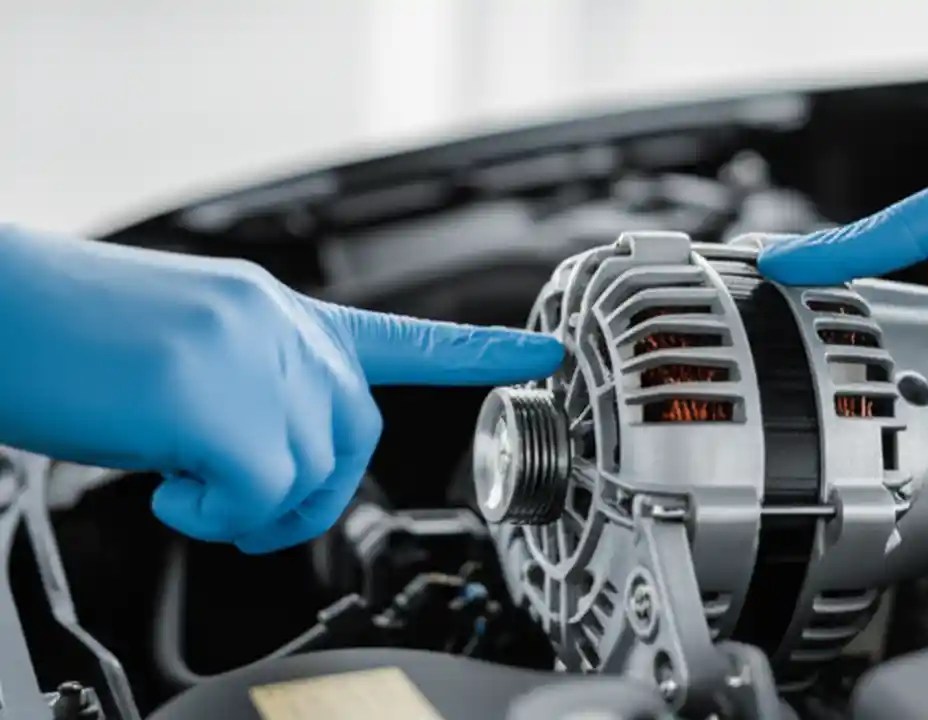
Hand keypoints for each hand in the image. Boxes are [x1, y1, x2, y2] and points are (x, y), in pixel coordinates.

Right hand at [0, 225, 562, 552]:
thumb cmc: (70, 334)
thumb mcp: (188, 350)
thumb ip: (256, 387)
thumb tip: (273, 457)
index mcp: (275, 311)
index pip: (403, 333)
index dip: (480, 349)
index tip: (543, 352)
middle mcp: (279, 325)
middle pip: (359, 434)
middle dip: (316, 492)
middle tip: (247, 512)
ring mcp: (252, 356)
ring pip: (310, 470)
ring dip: (255, 508)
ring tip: (190, 492)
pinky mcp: (213, 398)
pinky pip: (261, 493)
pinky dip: (220, 517)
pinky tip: (173, 494)